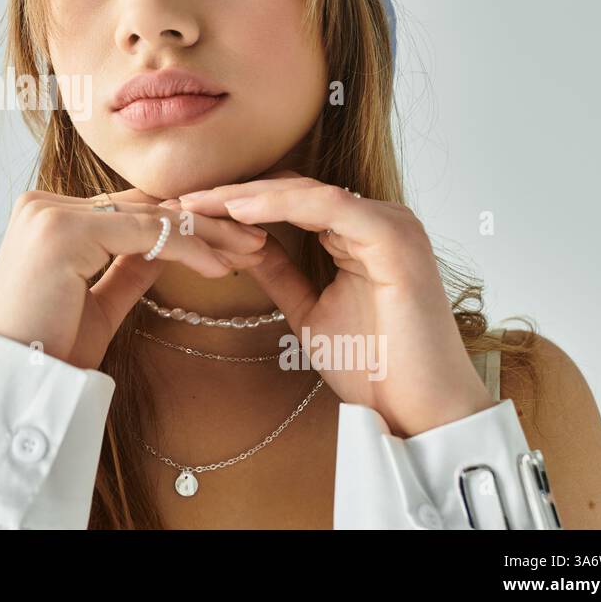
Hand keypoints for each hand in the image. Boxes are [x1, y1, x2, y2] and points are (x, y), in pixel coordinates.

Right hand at [0, 188, 268, 370]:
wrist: (15, 385)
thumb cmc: (48, 353)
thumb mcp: (98, 303)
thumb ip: (129, 268)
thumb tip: (169, 249)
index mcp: (46, 217)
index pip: (128, 209)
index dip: (182, 223)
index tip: (231, 242)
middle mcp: (42, 204)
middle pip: (141, 207)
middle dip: (204, 224)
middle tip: (254, 239)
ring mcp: (49, 213)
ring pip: (148, 215)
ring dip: (207, 233)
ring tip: (252, 249)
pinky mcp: (61, 230)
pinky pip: (142, 234)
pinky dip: (187, 248)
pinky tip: (221, 265)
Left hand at [178, 171, 496, 436]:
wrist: (420, 411)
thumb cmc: (375, 368)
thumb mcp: (309, 310)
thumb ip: (280, 273)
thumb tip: (240, 246)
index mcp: (363, 234)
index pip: (291, 202)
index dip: (236, 204)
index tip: (186, 215)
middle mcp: (380, 219)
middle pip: (293, 190)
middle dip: (232, 195)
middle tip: (180, 203)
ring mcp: (391, 223)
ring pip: (306, 192)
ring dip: (246, 197)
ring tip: (197, 204)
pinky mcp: (394, 236)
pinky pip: (328, 207)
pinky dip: (280, 206)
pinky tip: (238, 211)